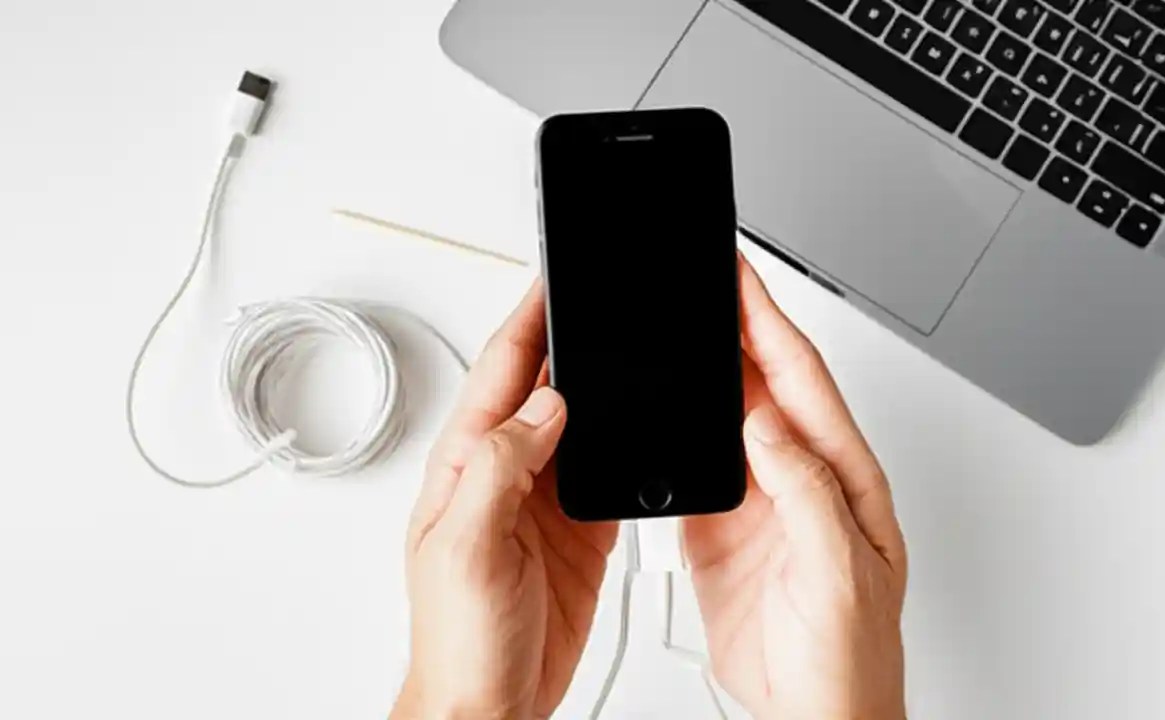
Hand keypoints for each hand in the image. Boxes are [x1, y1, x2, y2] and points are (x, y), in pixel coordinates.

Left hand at [392, 281, 618, 719]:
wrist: (489, 703)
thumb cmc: (458, 639)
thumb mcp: (469, 548)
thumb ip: (502, 470)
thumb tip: (543, 407)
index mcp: (469, 466)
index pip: (503, 373)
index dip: (529, 320)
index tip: (556, 277)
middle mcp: (506, 474)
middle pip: (544, 385)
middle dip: (571, 337)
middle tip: (604, 298)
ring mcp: (543, 500)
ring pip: (579, 422)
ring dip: (601, 387)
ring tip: (632, 348)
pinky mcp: (578, 530)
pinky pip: (605, 470)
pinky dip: (624, 444)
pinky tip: (641, 427)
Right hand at [684, 259, 908, 719]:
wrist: (815, 717)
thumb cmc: (852, 659)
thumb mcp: (841, 574)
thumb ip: (809, 495)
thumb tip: (769, 425)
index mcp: (842, 476)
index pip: (801, 380)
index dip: (768, 320)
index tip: (739, 273)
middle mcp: (801, 478)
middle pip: (760, 382)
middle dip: (731, 326)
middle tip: (698, 280)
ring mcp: (760, 502)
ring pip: (725, 416)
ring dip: (702, 372)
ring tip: (673, 327)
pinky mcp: (722, 530)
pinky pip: (695, 466)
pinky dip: (675, 432)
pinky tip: (658, 410)